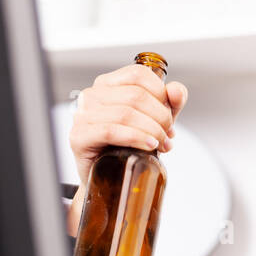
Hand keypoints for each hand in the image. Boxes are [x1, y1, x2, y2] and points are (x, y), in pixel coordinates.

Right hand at [69, 64, 187, 186]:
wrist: (111, 181)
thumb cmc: (130, 147)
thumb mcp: (156, 121)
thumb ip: (170, 103)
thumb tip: (176, 91)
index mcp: (108, 84)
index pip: (138, 74)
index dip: (161, 93)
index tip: (169, 115)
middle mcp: (91, 95)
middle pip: (136, 96)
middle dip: (160, 117)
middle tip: (168, 136)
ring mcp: (82, 115)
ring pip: (126, 113)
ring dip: (152, 130)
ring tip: (162, 144)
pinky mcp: (78, 137)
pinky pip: (111, 131)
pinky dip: (135, 138)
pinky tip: (149, 146)